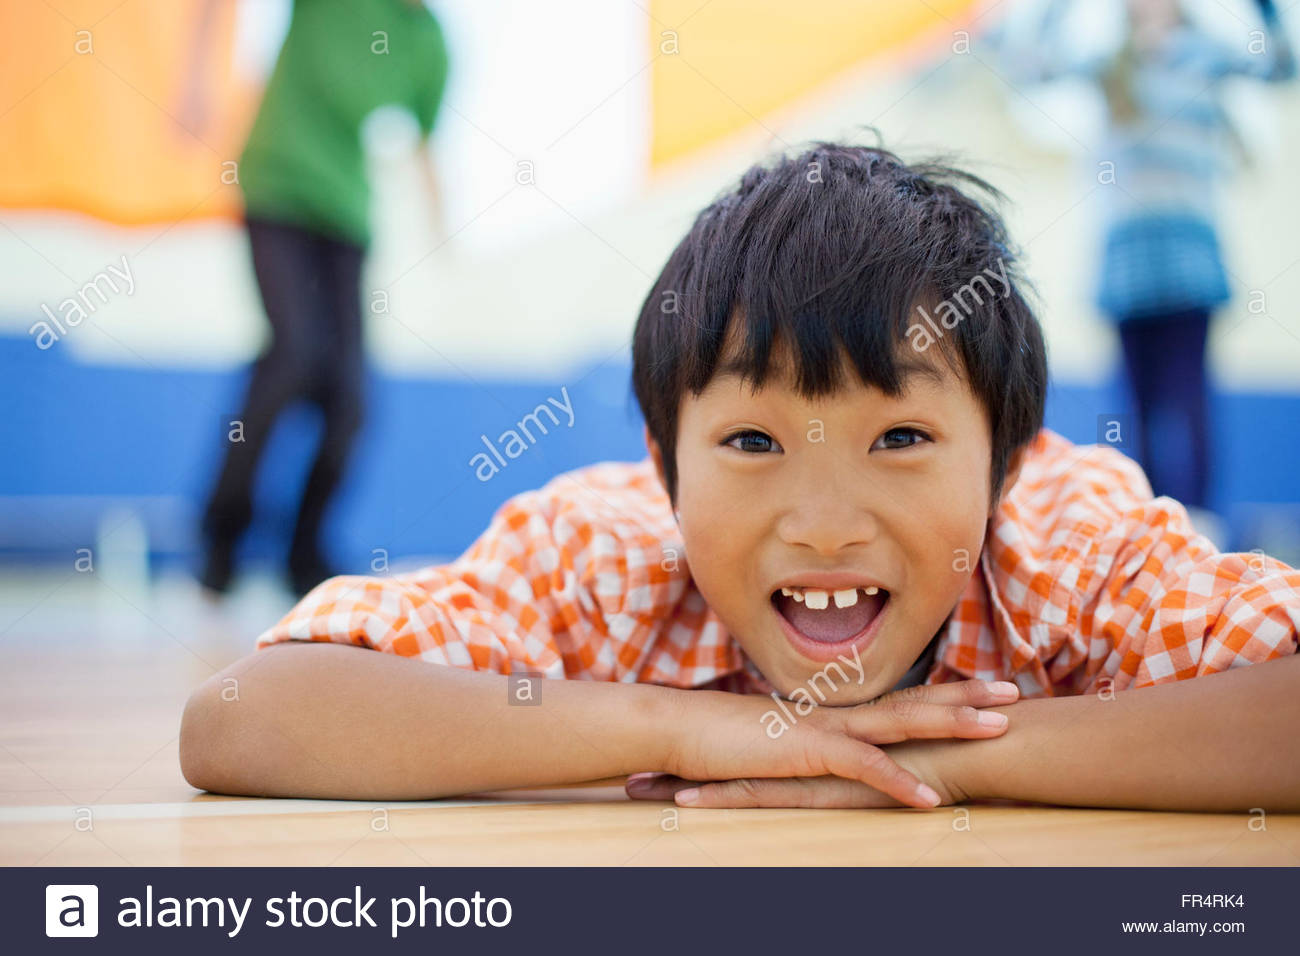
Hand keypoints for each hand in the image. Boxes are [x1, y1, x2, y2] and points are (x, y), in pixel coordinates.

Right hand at [660, 679, 1017, 808]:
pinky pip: (862, 768)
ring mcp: (822, 728)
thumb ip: (804, 742)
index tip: (981, 689)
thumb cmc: (716, 737)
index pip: (896, 698)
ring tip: (996, 728)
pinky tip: (929, 800)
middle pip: (912, 701)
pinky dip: (898, 782)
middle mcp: (833, 712)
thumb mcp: (772, 740)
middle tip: (1013, 692)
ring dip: (950, 725)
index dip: (941, 694)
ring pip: (899, 723)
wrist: (675, 729)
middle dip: (965, 697)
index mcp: (829, 710)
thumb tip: (825, 750)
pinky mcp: (804, 751)